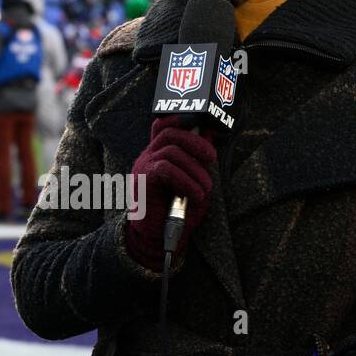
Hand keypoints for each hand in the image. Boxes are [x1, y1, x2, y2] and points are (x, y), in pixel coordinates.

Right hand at [125, 114, 217, 270]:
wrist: (158, 237)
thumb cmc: (176, 209)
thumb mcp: (194, 180)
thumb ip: (199, 159)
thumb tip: (211, 133)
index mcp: (159, 153)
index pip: (163, 125)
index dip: (180, 118)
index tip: (200, 122)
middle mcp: (148, 155)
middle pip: (170, 132)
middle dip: (195, 141)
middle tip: (211, 158)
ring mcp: (143, 166)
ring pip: (172, 152)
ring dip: (195, 171)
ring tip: (204, 190)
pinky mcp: (143, 180)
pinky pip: (167, 169)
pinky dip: (186, 182)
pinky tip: (195, 195)